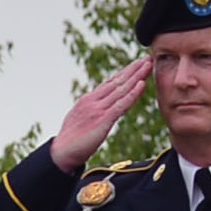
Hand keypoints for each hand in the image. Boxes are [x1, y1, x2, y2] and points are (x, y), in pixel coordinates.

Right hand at [45, 55, 162, 168]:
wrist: (61, 152)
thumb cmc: (72, 139)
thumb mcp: (81, 117)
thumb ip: (93, 109)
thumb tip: (101, 106)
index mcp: (89, 99)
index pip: (110, 82)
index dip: (125, 72)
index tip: (137, 64)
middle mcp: (94, 100)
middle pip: (117, 81)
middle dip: (133, 69)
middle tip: (147, 58)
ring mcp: (99, 109)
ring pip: (121, 89)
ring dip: (137, 76)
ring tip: (148, 64)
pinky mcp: (103, 120)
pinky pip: (121, 104)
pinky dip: (133, 93)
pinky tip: (142, 84)